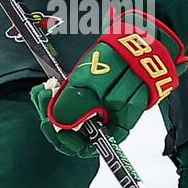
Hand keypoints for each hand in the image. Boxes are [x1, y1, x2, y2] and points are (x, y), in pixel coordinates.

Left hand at [30, 11, 187, 157]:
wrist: (146, 39)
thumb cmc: (125, 62)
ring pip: (72, 119)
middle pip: (73, 134)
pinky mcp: (99, 96)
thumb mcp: (94, 83)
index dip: (62, 138)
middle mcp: (108, 123)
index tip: (49, 121)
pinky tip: (51, 84)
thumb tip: (57, 124)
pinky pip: (76, 104)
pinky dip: (61, 97)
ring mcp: (103, 109)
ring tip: (43, 87)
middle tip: (41, 95)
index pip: (83, 148)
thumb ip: (74, 107)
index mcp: (114, 128)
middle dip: (52, 118)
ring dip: (53, 106)